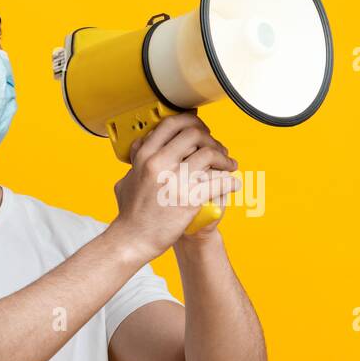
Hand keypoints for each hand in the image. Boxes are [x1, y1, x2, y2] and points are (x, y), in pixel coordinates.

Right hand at [110, 113, 240, 260]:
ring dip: (224, 158)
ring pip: (210, 155)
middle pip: (194, 135)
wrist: (133, 239)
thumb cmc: (130, 214)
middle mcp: (160, 164)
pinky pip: (218, 181)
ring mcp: (176, 180)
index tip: (200, 126)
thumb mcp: (126, 180)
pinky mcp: (189, 199)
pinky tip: (232, 183)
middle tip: (217, 148)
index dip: (191, 121)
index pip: (172, 124)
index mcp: (145, 156)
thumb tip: (140, 147)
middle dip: (211, 139)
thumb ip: (135, 161)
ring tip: (229, 165)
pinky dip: (229, 181)